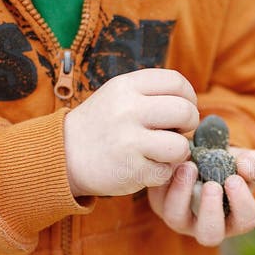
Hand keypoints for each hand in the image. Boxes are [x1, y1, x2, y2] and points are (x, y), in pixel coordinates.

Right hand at [63, 69, 198, 195]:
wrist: (63, 155)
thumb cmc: (101, 124)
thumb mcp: (118, 95)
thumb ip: (151, 92)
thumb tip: (191, 102)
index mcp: (126, 86)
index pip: (177, 82)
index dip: (188, 97)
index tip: (183, 108)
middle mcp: (128, 110)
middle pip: (185, 112)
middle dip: (189, 124)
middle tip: (177, 131)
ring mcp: (129, 141)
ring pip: (180, 146)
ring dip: (178, 152)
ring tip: (163, 151)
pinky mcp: (131, 169)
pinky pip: (166, 171)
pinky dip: (162, 172)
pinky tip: (147, 166)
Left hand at [147, 147, 254, 245]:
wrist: (200, 156)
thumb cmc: (228, 165)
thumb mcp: (245, 161)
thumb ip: (254, 164)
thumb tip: (245, 168)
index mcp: (234, 218)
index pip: (245, 220)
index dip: (241, 203)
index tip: (234, 179)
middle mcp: (206, 226)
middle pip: (210, 235)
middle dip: (210, 211)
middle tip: (212, 185)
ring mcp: (181, 218)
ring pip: (177, 218)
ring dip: (182, 193)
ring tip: (189, 167)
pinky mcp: (160, 204)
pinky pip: (158, 199)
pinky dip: (165, 180)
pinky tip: (174, 162)